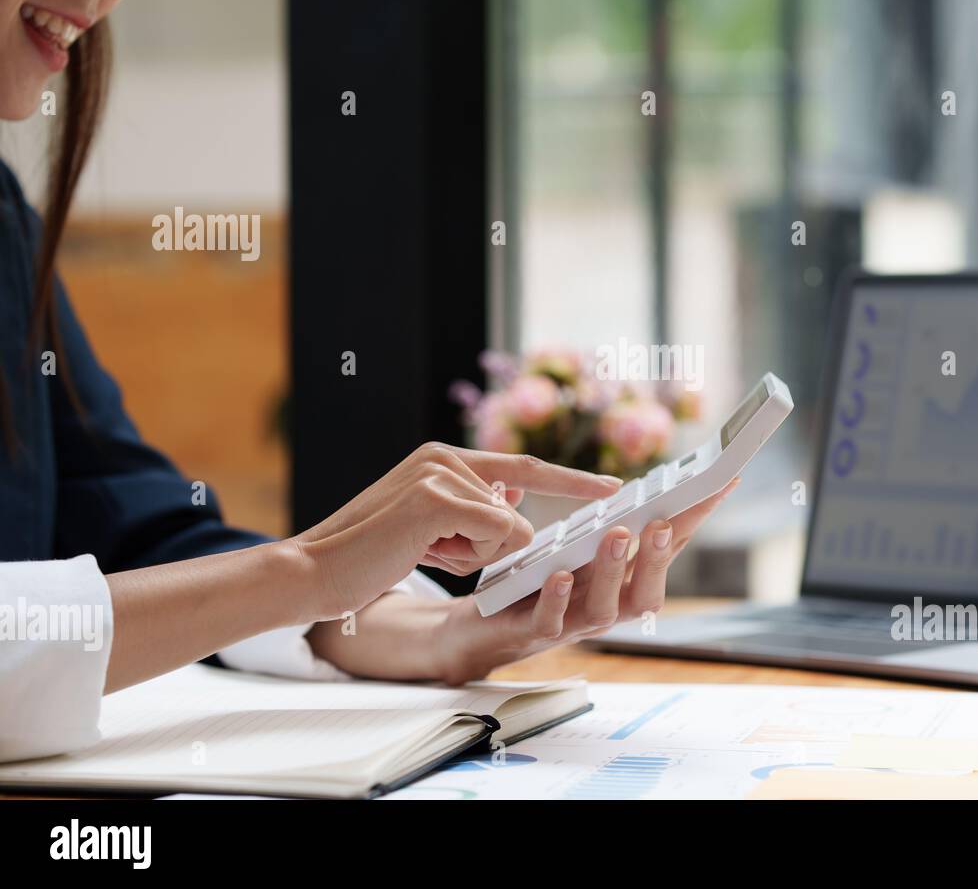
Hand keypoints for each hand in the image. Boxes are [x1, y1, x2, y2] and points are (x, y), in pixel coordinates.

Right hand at [295, 442, 621, 619]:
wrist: (314, 571)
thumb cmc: (372, 555)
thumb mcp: (433, 529)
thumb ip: (474, 510)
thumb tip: (513, 502)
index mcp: (446, 459)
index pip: (525, 467)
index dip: (572, 480)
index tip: (614, 487)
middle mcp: (446, 457)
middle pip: (519, 511)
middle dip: (487, 549)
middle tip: (430, 549)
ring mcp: (442, 473)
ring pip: (509, 530)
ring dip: (471, 557)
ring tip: (419, 549)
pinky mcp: (438, 498)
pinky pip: (496, 536)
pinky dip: (467, 558)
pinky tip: (422, 550)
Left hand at [306, 478, 739, 683]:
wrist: (470, 626)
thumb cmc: (526, 581)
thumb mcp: (565, 542)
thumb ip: (590, 520)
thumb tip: (617, 486)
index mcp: (615, 578)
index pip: (664, 548)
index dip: (692, 520)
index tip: (718, 485)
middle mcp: (602, 605)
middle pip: (648, 590)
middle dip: (659, 555)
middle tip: (661, 519)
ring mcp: (570, 625)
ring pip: (607, 609)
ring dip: (616, 572)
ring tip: (619, 535)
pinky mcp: (531, 636)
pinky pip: (550, 623)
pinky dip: (558, 599)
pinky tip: (560, 573)